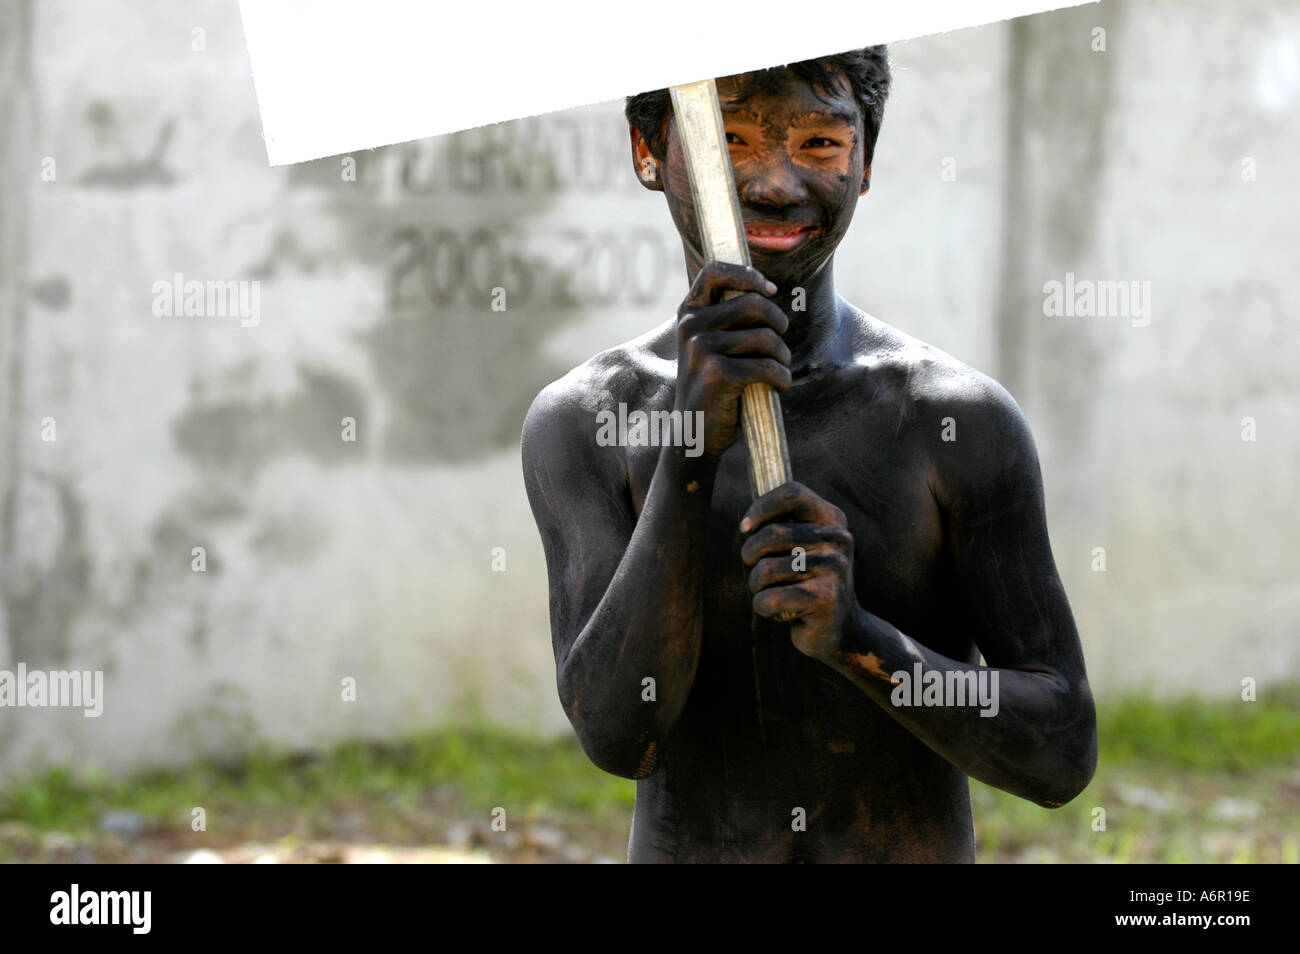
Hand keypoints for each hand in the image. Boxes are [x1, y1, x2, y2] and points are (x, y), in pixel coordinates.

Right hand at [675, 262, 791, 459]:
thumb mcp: (710, 344)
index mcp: (689, 313)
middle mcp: (691, 326)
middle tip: (781, 343)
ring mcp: (701, 349)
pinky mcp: (717, 374)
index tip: (769, 290)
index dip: (748, 275)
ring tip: (780, 368)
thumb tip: (766, 290)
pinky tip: (779, 386)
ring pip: (765, 337)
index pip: (715, 271)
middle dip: (778, 323)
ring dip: (783, 355)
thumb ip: (727, 318)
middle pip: (753, 303)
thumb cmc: (712, 385)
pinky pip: (767, 366)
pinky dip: (782, 377)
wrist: (693, 433)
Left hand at [740, 482, 855, 659]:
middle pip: (771, 534)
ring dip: (756, 585)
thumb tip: (746, 524)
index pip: (792, 493)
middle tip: (755, 570)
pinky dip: (762, 607)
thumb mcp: (803, 547)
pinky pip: (770, 598)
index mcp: (831, 519)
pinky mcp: (826, 599)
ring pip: (766, 569)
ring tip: (771, 592)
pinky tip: (778, 612)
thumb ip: (782, 526)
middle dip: (750, 555)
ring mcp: (835, 569)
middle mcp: (838, 539)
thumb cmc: (808, 582)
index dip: (761, 507)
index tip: (745, 528)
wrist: (841, 629)